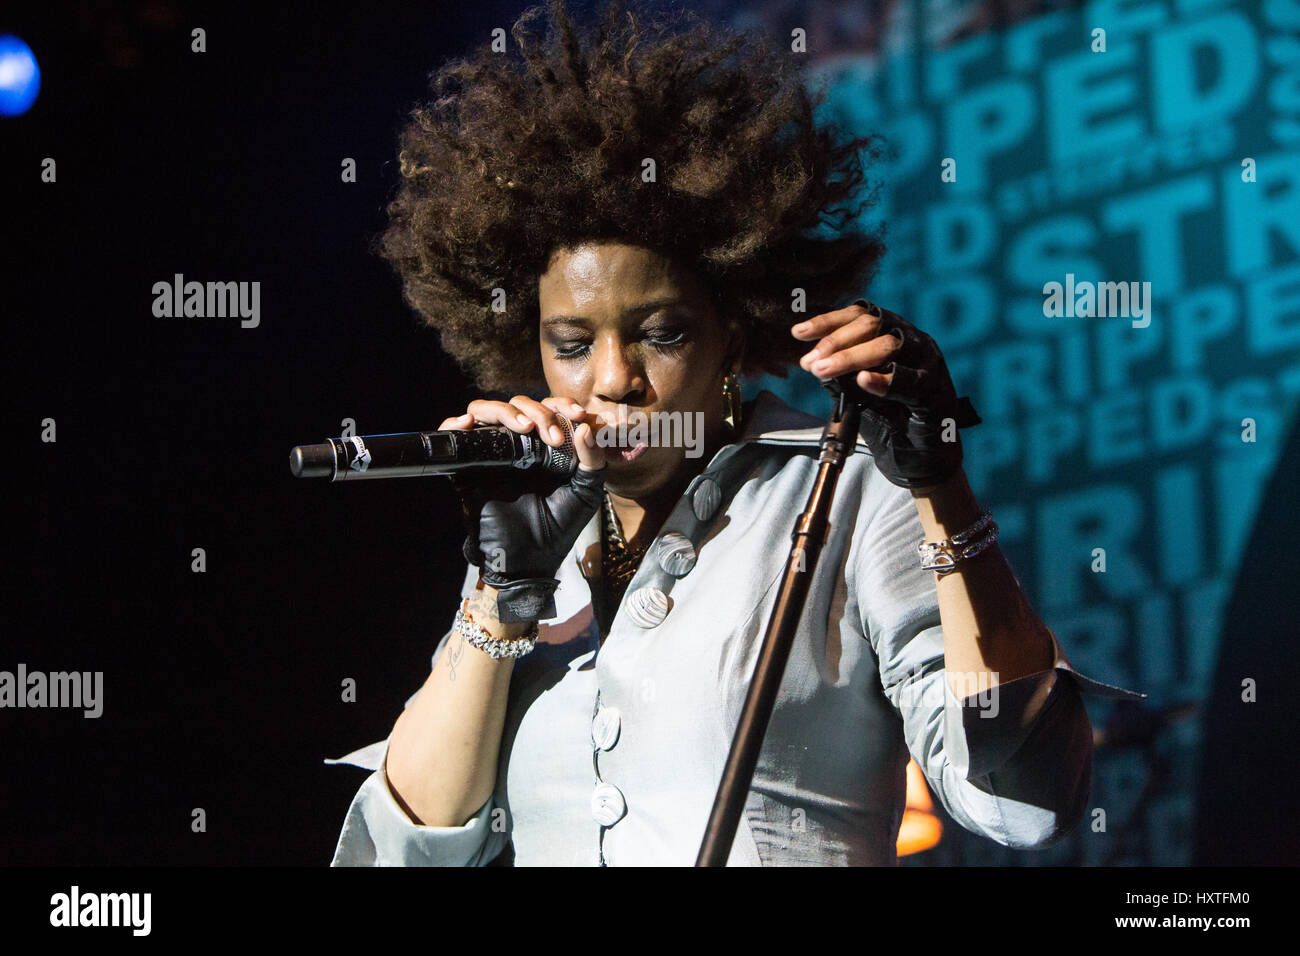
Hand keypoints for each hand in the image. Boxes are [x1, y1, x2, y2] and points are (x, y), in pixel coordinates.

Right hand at [439, 395, 606, 621]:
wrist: (530, 559)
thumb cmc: (559, 528)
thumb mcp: (586, 492)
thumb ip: (592, 461)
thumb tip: (583, 428)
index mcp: (544, 446)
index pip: (547, 409)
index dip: (562, 405)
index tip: (579, 416)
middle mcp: (517, 445)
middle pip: (518, 405)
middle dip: (540, 413)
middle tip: (554, 438)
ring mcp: (491, 454)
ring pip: (486, 410)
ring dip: (506, 412)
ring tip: (524, 428)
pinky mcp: (468, 468)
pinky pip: (452, 437)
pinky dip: (454, 423)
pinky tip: (469, 423)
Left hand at [791, 300, 981, 489]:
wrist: (922, 456)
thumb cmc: (891, 419)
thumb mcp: (859, 393)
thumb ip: (842, 375)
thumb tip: (814, 361)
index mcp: (893, 335)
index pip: (859, 316)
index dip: (828, 322)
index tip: (799, 333)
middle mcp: (913, 341)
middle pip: (872, 326)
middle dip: (835, 342)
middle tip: (811, 364)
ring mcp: (928, 363)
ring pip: (889, 346)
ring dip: (851, 357)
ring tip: (824, 370)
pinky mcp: (936, 391)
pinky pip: (911, 381)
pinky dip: (884, 379)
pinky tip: (862, 380)